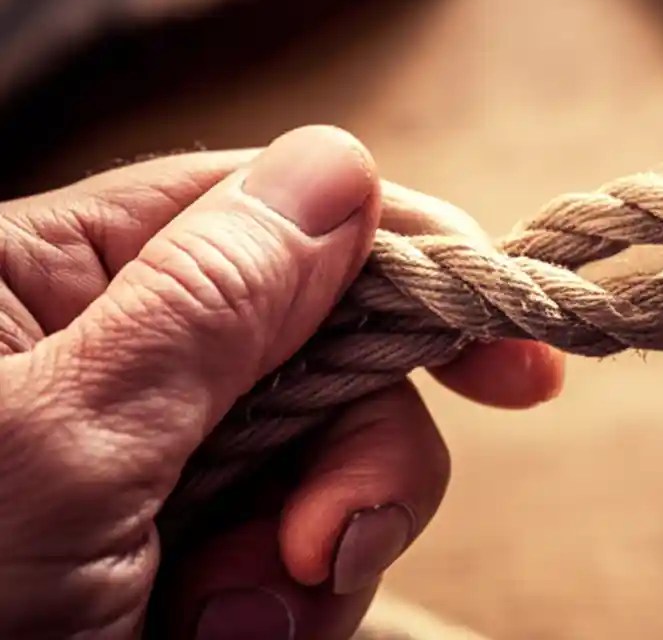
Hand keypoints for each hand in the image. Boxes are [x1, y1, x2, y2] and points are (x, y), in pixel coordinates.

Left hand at [0, 126, 563, 637]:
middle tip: (319, 551)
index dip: (405, 258)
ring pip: (332, 461)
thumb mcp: (61, 450)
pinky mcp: (188, 548)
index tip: (511, 347)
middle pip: (328, 350)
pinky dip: (289, 608)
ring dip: (314, 559)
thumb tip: (340, 165)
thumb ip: (208, 299)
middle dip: (351, 458)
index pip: (270, 211)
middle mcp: (120, 358)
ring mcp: (162, 460)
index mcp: (55, 281)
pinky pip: (303, 552)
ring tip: (224, 632)